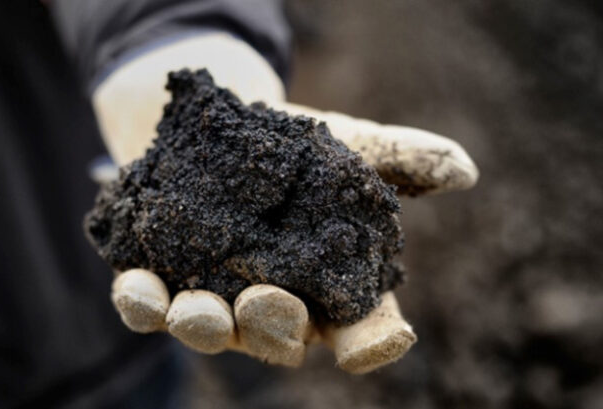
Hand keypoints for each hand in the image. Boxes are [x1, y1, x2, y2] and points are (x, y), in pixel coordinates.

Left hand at [92, 32, 477, 372]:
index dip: (371, 340)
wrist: (215, 127)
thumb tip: (464, 169)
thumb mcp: (348, 146)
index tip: (379, 341)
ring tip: (196, 309)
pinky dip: (143, 302)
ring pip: (213, 330)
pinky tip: (138, 287)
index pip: (362, 327)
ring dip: (204, 326)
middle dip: (274, 325)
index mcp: (330, 287)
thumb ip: (401, 158)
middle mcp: (277, 306)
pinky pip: (150, 307)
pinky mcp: (162, 284)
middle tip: (267, 301)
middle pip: (281, 336)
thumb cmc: (295, 149)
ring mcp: (217, 301)